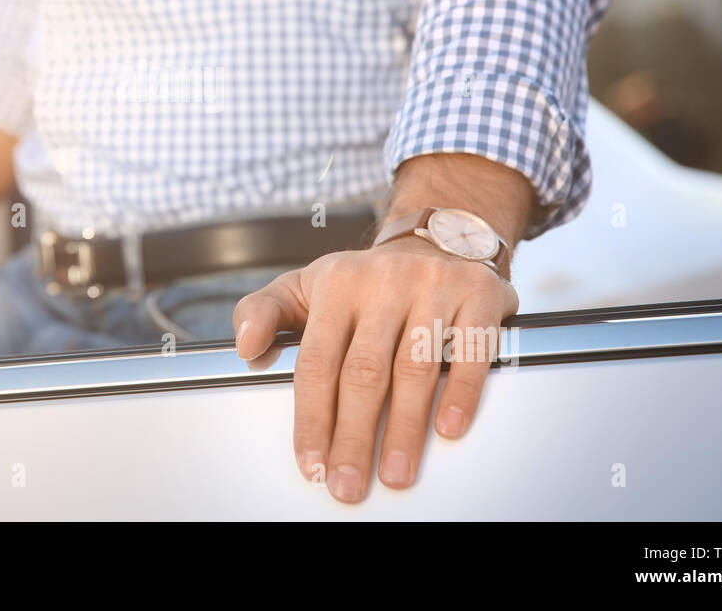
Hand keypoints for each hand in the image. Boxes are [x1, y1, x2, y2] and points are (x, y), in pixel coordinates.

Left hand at [232, 235, 517, 502]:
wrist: (435, 237)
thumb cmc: (362, 280)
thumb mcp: (303, 285)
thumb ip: (262, 313)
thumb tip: (244, 348)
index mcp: (336, 284)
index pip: (317, 361)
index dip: (312, 417)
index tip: (311, 463)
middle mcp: (383, 282)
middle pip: (363, 372)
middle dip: (353, 436)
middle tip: (347, 484)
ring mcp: (433, 286)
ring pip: (414, 368)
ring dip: (404, 429)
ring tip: (394, 474)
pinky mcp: (478, 295)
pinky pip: (471, 350)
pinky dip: (460, 393)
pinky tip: (447, 430)